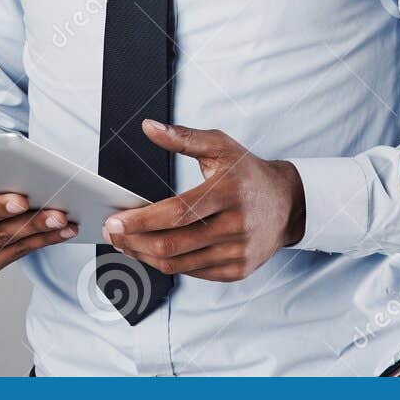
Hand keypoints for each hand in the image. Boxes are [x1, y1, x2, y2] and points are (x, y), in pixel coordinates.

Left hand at [101, 119, 305, 281]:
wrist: (288, 204)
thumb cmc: (248, 172)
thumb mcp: (220, 146)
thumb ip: (183, 137)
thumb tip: (148, 127)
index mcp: (227, 193)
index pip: (177, 213)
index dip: (141, 220)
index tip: (114, 221)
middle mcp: (235, 226)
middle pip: (173, 244)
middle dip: (134, 241)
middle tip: (110, 233)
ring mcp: (238, 252)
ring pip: (180, 264)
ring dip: (145, 256)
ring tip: (124, 243)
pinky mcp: (238, 270)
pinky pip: (194, 272)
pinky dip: (168, 264)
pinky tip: (151, 252)